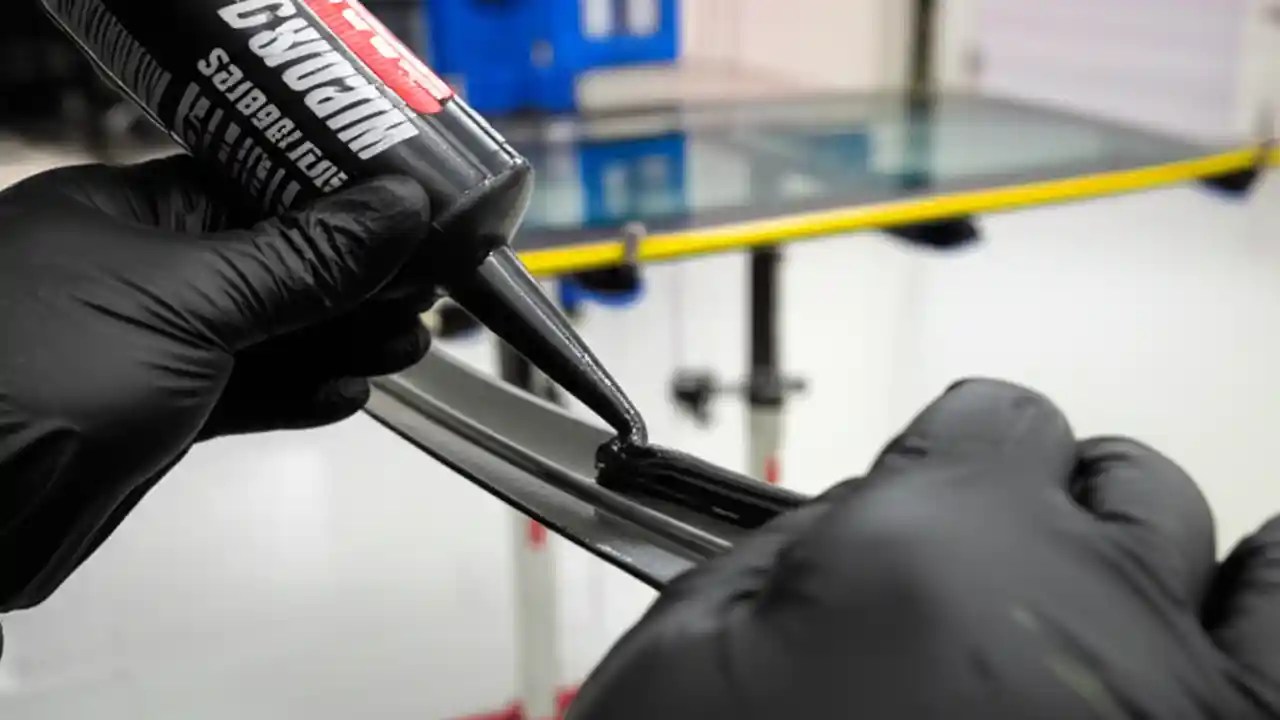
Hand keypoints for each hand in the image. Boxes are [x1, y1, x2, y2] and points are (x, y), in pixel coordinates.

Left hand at [0, 156, 432, 610]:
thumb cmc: (39, 370)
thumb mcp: (191, 300)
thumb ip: (301, 261)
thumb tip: (396, 206)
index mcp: (129, 213)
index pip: (258, 189)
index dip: (341, 204)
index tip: (414, 220)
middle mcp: (141, 273)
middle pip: (274, 267)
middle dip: (353, 284)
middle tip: (428, 293)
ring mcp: (151, 348)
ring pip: (269, 338)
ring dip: (340, 343)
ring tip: (409, 345)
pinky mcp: (160, 417)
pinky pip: (247, 396)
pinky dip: (299, 396)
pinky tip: (348, 395)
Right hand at [570, 381, 1279, 717]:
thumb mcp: (693, 652)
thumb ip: (781, 550)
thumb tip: (855, 513)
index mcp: (937, 552)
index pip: (998, 420)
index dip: (951, 460)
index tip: (935, 498)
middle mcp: (1080, 604)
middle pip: (1111, 476)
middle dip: (1049, 509)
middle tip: (1001, 571)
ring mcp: (1168, 695)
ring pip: (1208, 539)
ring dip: (1147, 555)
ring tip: (1099, 605)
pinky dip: (1260, 613)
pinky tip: (1215, 633)